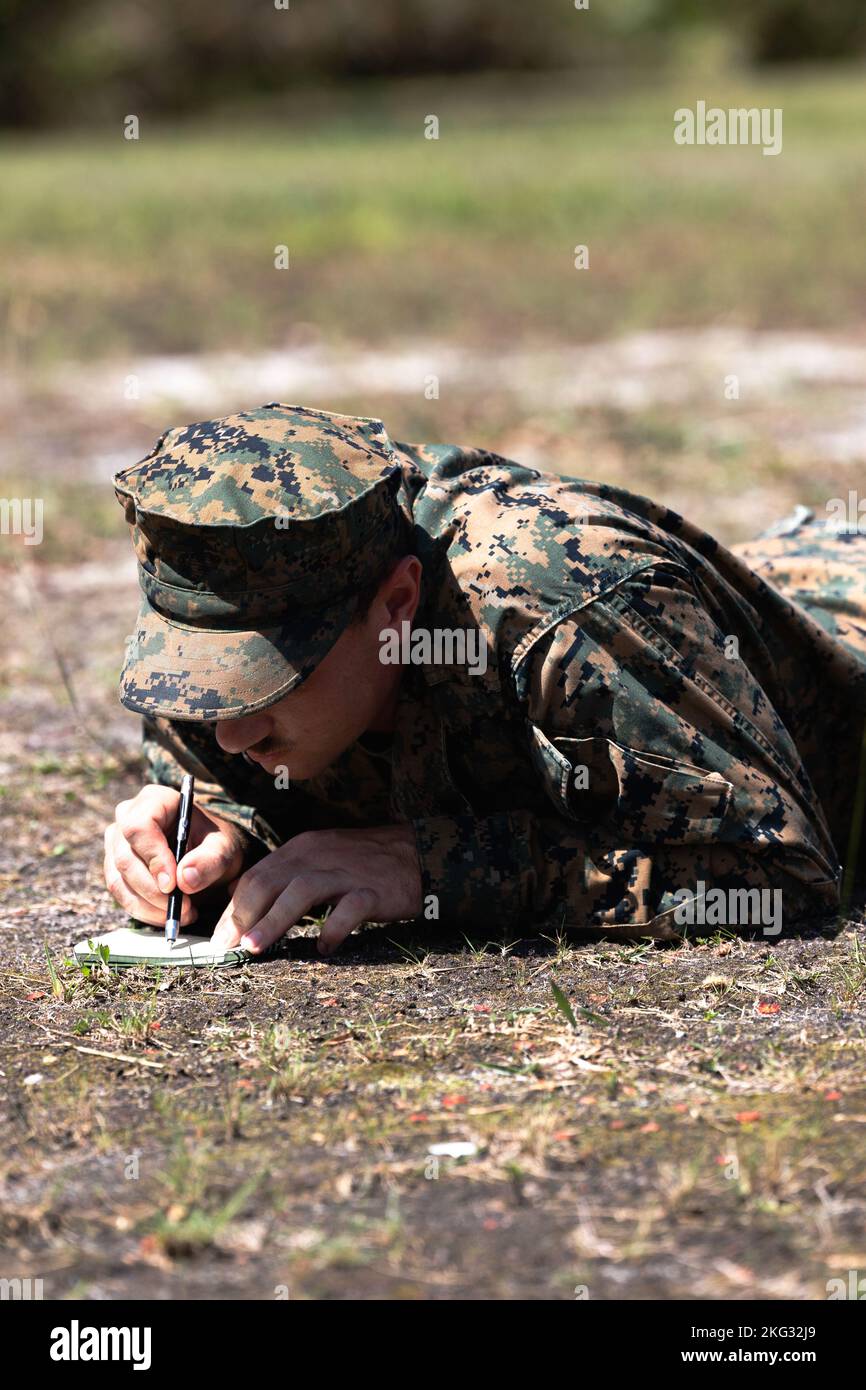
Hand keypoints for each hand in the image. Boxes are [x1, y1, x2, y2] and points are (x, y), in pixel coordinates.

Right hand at [104, 783, 245, 925]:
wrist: (207, 853)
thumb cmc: (215, 843)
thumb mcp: (224, 848)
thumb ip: (210, 860)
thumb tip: (184, 879)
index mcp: (155, 800)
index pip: (139, 827)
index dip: (153, 857)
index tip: (172, 885)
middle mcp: (127, 817)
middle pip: (125, 857)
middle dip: (153, 890)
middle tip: (183, 909)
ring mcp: (116, 843)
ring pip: (119, 879)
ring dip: (148, 905)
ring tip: (182, 914)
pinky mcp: (115, 867)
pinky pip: (120, 893)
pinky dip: (143, 911)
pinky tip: (168, 916)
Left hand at [210, 824, 422, 957]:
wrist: (418, 853)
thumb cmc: (364, 864)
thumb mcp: (322, 861)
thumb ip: (291, 880)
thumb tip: (252, 914)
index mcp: (303, 848)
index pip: (257, 875)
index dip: (234, 908)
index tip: (221, 938)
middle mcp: (320, 855)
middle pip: (271, 881)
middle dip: (243, 915)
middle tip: (228, 947)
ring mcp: (347, 872)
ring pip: (301, 892)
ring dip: (273, 920)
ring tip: (254, 947)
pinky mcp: (373, 891)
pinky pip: (348, 911)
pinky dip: (332, 930)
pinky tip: (324, 948)